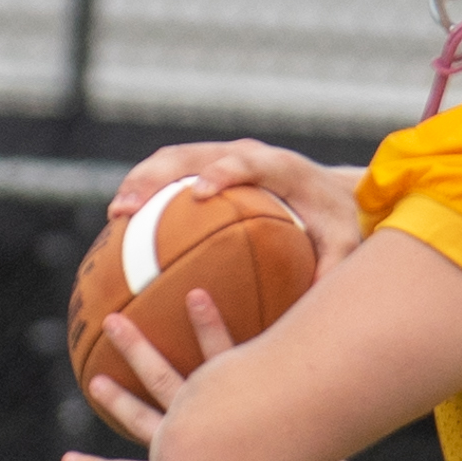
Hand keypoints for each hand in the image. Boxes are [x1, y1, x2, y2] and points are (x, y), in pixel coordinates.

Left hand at [59, 289, 348, 460]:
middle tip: (115, 321)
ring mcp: (171, 451)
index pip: (219, 358)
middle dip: (140, 350)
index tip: (195, 294)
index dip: (207, 325)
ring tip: (94, 378)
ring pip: (140, 416)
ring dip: (117, 396)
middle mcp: (193, 424)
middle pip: (164, 378)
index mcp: (224, 410)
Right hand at [108, 139, 365, 281]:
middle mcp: (247, 154)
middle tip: (130, 208)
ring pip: (173, 159)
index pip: (248, 161)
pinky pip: (170, 173)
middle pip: (194, 154)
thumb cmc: (338, 222)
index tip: (199, 193)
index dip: (223, 171)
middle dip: (158, 176)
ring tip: (115, 215)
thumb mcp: (346, 245)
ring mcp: (223, 157)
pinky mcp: (208, 166)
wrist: (333, 192)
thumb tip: (312, 306)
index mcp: (281, 166)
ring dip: (141, 181)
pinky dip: (145, 192)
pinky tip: (122, 225)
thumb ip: (332, 268)